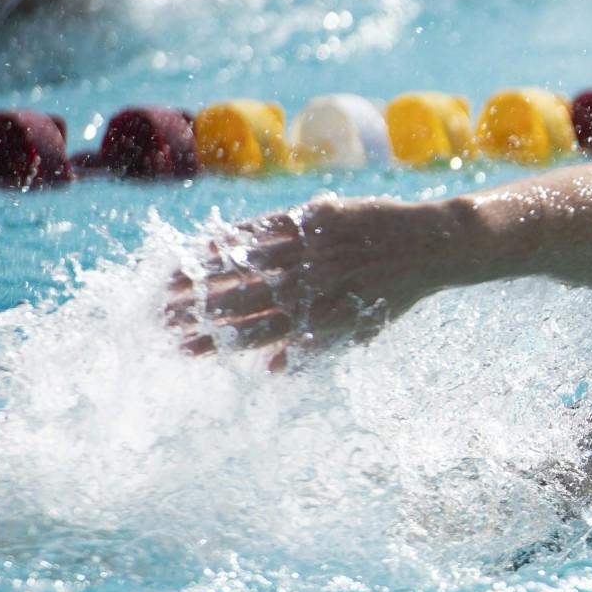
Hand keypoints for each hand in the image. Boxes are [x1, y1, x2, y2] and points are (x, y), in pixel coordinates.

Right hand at [167, 196, 451, 366]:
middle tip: (158, 319)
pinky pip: (271, 229)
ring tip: (167, 283)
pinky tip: (208, 243)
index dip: (216, 342)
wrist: (433, 246)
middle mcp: (312, 287)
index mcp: (319, 317)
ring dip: (204, 276)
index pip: (255, 335)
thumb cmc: (393, 293)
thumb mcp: (361, 330)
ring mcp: (313, 252)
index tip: (181, 348)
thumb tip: (271, 371)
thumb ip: (316, 349)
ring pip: (247, 267)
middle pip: (242, 303)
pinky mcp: (319, 220)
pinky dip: (239, 237)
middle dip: (197, 313)